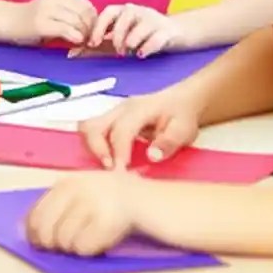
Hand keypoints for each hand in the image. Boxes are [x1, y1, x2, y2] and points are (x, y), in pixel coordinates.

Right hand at [1, 0, 97, 44]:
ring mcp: (47, 10)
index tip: (91, 33)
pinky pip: (66, 30)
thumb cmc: (34, 20)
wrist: (8, 21)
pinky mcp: (41, 23)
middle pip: (85, 14)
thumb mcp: (55, 10)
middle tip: (88, 41)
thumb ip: (73, 14)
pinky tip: (74, 44)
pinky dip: (75, 38)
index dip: (94, 22)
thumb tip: (95, 28)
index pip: (88, 6)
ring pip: (77, 22)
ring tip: (80, 44)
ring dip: (83, 36)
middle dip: (90, 30)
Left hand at [26, 171, 138, 255]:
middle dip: (50, 243)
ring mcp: (92, 205)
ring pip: (64, 241)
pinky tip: (97, 239)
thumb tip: (29, 230)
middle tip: (60, 246)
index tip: (36, 242)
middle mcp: (76, 191)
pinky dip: (88, 248)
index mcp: (66, 183)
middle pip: (46, 230)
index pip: (36, 214)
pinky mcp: (107, 221)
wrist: (143, 197)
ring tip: (85, 237)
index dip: (33, 233)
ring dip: (71, 246)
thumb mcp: (78, 190)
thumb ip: (56, 205)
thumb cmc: (107, 198)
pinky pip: (83, 246)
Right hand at [79, 89, 200, 168]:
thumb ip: (169, 143)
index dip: (119, 152)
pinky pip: (94, 132)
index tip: (121, 172)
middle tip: (110, 171)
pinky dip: (95, 147)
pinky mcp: (111, 120)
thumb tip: (151, 156)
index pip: (121, 130)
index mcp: (139, 109)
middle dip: (97, 150)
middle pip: (94, 126)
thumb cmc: (182, 115)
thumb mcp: (184, 130)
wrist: (182, 101)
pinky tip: (108, 161)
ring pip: (88, 128)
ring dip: (93, 149)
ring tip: (108, 166)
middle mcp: (120, 109)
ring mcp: (113, 114)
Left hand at [83, 3, 182, 57]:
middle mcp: (138, 12)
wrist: (176, 33)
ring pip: (140, 27)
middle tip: (117, 51)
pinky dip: (148, 47)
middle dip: (117, 37)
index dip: (99, 27)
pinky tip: (142, 54)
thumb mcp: (117, 40)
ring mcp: (154, 20)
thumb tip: (71, 53)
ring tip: (131, 52)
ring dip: (132, 42)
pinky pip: (157, 38)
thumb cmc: (141, 37)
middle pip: (124, 18)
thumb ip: (95, 47)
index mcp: (123, 11)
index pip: (108, 13)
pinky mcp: (168, 31)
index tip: (92, 43)